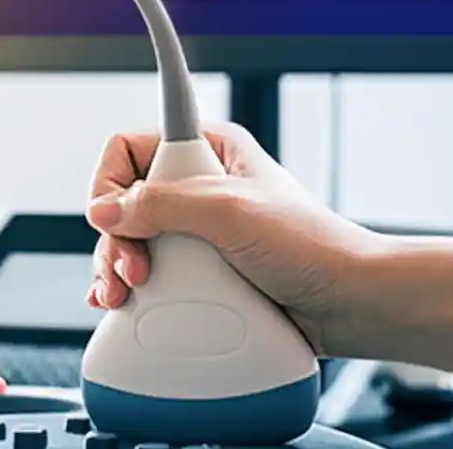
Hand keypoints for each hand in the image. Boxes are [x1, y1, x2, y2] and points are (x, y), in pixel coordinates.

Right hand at [84, 123, 385, 353]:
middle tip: (131, 272)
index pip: (129, 148)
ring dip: (116, 269)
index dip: (110, 182)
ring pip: (130, 242)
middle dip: (114, 240)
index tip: (114, 219)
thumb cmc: (310, 246)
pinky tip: (119, 304)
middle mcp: (199, 188)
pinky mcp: (202, 273)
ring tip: (123, 296)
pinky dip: (129, 289)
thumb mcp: (228, 213)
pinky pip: (150, 274)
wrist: (350, 303)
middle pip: (122, 202)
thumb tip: (102, 210)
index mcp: (209, 151)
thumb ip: (161, 204)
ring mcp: (199, 234)